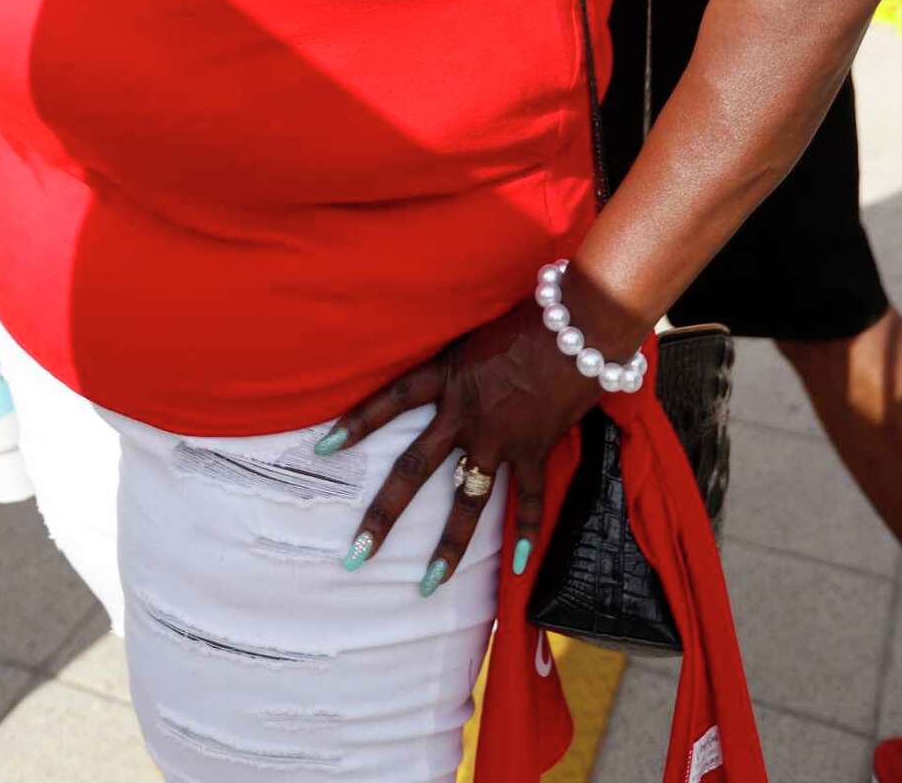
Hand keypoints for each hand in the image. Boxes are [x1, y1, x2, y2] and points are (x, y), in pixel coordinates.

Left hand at [318, 296, 604, 595]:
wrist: (579, 327)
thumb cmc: (528, 317)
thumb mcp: (476, 331)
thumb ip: (456, 358)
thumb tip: (442, 371)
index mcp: (446, 377)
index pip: (390, 400)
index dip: (357, 422)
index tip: (322, 449)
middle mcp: (464, 414)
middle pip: (413, 469)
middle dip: (383, 515)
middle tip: (355, 556)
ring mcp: (498, 437)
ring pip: (466, 500)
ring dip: (449, 546)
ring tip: (428, 584)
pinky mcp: (533, 449)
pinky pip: (529, 499)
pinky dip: (526, 532)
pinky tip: (519, 566)